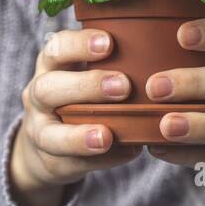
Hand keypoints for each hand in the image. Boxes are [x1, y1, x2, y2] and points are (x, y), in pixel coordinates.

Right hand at [9, 29, 141, 205]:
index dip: (79, 45)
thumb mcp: (84, 73)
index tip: (109, 42)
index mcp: (50, 67)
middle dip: (85, 87)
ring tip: (107, 136)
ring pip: (51, 134)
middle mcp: (38, 96)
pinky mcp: (50, 161)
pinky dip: (101, 160)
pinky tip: (127, 153)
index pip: (56, 48)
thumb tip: (166, 50)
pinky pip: (71, 163)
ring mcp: (40, 131)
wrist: (44, 146)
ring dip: (80, 135)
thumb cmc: (79, 99)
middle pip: (48, 88)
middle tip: (123, 86)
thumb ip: (113, 63)